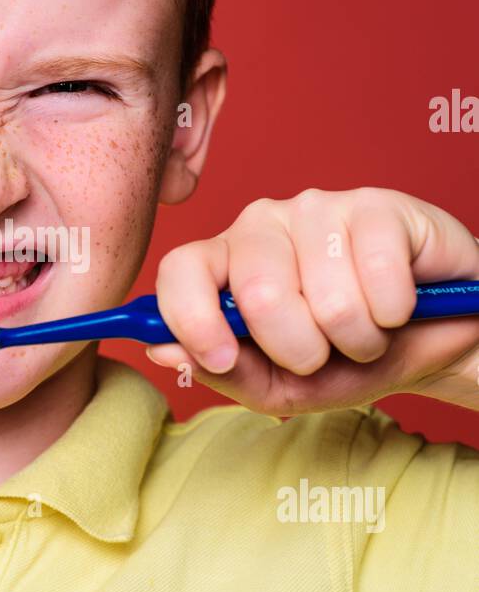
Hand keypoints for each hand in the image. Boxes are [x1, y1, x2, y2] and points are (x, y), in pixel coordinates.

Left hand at [148, 188, 478, 413]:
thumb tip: (162, 349)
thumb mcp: (279, 386)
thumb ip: (222, 371)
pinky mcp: (375, 205)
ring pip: (327, 297)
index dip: (194, 320)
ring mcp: (317, 209)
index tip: (223, 359)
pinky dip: (395, 312)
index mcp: (226, 266)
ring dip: (358, 338)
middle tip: (326, 351)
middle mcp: (262, 226)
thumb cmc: (346, 360)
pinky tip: (398, 304)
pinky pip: (379, 275)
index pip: (180, 271)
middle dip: (302, 349)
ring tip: (367, 329)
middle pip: (258, 293)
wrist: (429, 342)